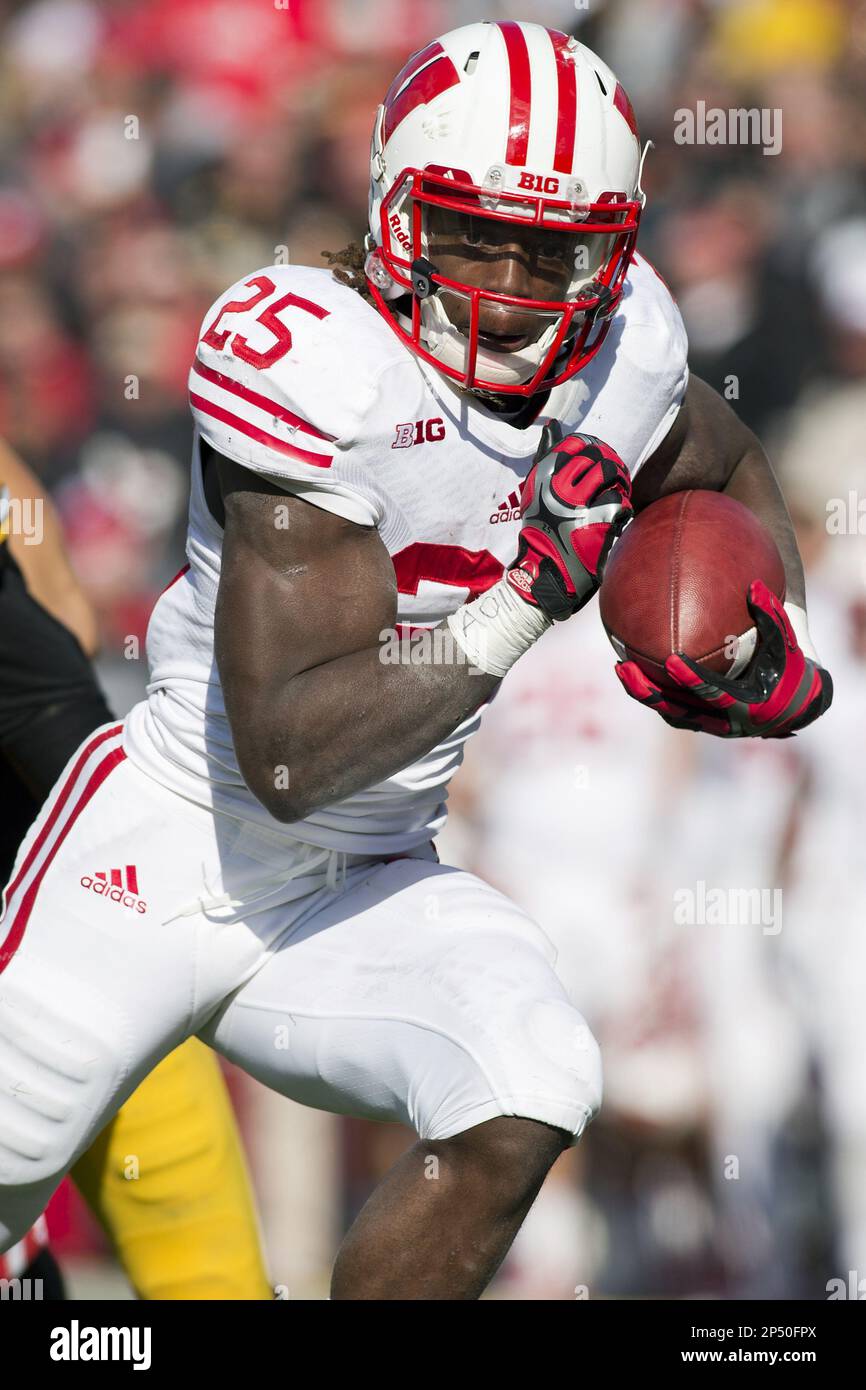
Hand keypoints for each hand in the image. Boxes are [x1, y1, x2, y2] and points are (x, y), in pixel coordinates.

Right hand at [507, 424, 632, 620]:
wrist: (544, 577)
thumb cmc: (541, 533)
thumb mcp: (535, 493)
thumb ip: (544, 459)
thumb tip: (552, 426)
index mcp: (542, 478)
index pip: (575, 444)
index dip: (593, 450)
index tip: (597, 463)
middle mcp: (557, 488)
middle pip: (598, 457)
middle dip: (610, 467)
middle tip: (613, 482)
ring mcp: (577, 505)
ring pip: (610, 474)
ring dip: (618, 485)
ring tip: (615, 498)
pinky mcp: (596, 524)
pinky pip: (620, 502)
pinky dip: (622, 511)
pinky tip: (614, 522)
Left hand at [615, 580, 832, 736]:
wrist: (793, 706)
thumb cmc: (790, 669)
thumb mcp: (786, 644)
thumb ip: (772, 617)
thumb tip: (755, 586)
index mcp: (747, 706)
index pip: (713, 693)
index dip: (691, 678)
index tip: (671, 660)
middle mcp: (724, 721)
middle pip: (678, 709)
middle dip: (649, 691)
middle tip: (624, 666)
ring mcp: (710, 725)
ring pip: (670, 711)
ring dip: (645, 693)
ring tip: (621, 667)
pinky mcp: (701, 722)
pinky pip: (673, 708)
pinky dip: (655, 692)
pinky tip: (637, 668)